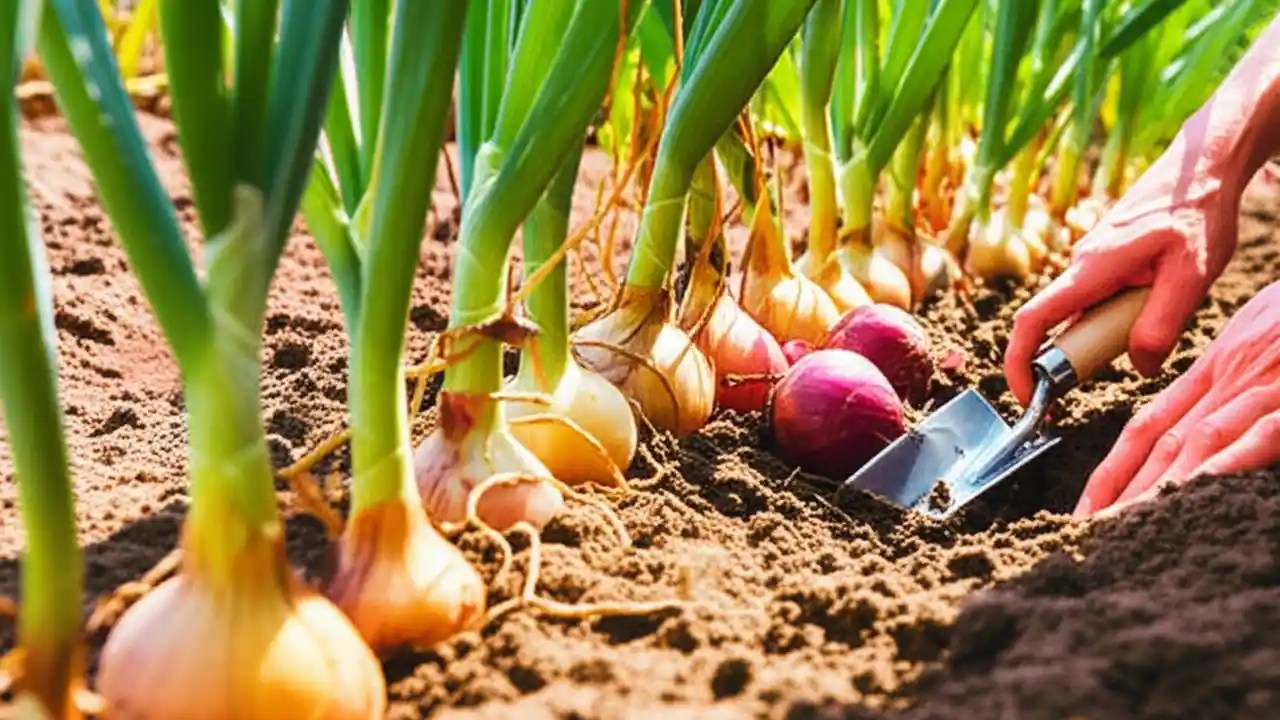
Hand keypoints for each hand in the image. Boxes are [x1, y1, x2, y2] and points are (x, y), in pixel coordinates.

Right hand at [1003, 142, 1240, 406]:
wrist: (1201, 164)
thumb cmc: (1199, 210)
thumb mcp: (1192, 275)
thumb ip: (1161, 325)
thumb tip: (1140, 366)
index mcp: (1091, 270)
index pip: (1034, 321)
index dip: (1020, 363)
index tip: (1027, 396)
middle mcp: (1080, 266)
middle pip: (1060, 326)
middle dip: (1088, 352)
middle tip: (1135, 353)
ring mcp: (1090, 262)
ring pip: (1085, 314)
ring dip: (1114, 328)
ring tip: (1164, 301)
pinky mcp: (1104, 260)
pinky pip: (1099, 299)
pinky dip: (1121, 312)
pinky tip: (1160, 290)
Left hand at [1076, 280, 1279, 517]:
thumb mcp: (1260, 334)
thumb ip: (1231, 379)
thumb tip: (1208, 425)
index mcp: (1215, 368)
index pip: (1150, 425)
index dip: (1115, 467)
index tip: (1088, 505)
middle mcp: (1228, 379)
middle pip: (1162, 442)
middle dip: (1122, 489)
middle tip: (1089, 530)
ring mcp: (1261, 386)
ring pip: (1198, 441)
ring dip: (1159, 485)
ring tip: (1125, 526)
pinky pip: (1260, 433)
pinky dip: (1226, 462)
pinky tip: (1196, 491)